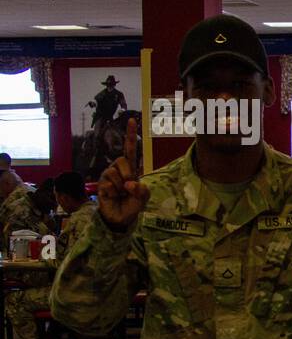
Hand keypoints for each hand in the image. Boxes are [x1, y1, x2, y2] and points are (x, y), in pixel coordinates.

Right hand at [98, 117, 148, 231]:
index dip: (130, 135)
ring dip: (121, 187)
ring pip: (114, 173)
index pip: (130, 149)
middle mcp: (117, 168)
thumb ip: (141, 189)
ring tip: (120, 194)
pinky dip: (114, 193)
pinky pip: (108, 185)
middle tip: (128, 188)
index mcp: (130, 168)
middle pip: (122, 160)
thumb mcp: (144, 197)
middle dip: (127, 174)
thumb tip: (129, 183)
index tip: (132, 120)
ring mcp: (107, 175)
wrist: (122, 218)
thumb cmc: (133, 204)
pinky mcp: (100, 184)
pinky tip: (113, 197)